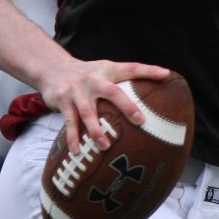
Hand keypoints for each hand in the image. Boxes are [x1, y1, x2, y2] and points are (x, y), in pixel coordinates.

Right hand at [37, 58, 174, 153]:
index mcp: (108, 71)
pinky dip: (73, 137)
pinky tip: (77, 151)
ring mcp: (77, 91)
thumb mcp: (105, 70)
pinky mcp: (63, 102)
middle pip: (112, 92)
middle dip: (126, 106)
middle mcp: (93, 80)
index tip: (166, 74)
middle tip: (140, 121)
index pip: (131, 68)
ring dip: (96, 130)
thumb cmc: (87, 75)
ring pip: (88, 112)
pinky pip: (69, 122)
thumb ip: (125, 79)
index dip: (148, 70)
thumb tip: (157, 85)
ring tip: (105, 146)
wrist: (52, 68)